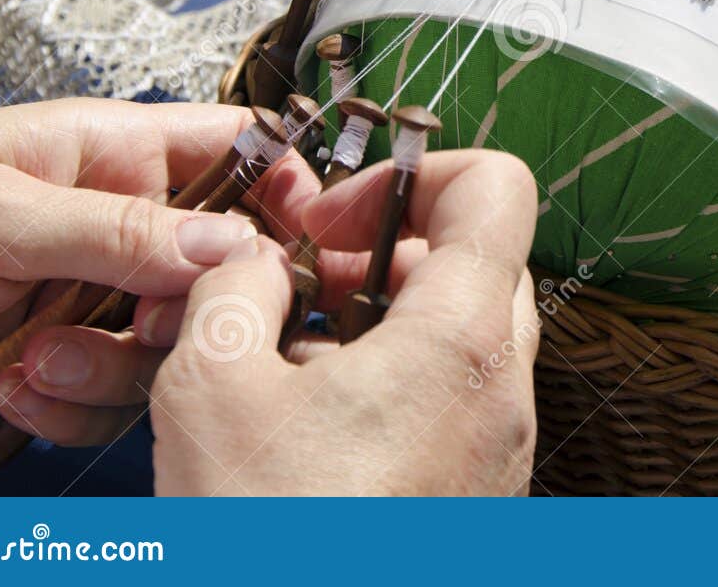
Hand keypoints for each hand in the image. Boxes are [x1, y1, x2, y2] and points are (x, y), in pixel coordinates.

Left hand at [0, 98, 311, 447]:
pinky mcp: (61, 364)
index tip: (300, 238)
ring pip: (171, 340)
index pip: (231, 145)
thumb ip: (114, 228)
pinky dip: (74, 408)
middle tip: (149, 327)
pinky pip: (115, 398)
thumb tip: (233, 239)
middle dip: (191, 305)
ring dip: (116, 367)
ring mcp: (88, 297)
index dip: (280, 182)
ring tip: (39, 361)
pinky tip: (16, 387)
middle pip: (218, 260)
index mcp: (104, 150)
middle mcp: (110, 224)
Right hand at [149, 149, 538, 495]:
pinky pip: (457, 400)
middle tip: (305, 281)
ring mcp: (500, 447)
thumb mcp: (213, 391)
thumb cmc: (276, 542)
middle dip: (387, 248)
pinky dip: (396, 382)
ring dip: (386, 317)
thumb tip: (247, 260)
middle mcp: (504, 389)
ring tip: (295, 354)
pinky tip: (312, 422)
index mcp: (463, 340)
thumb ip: (232, 289)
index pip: (499, 187)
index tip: (333, 219)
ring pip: (466, 332)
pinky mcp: (479, 496)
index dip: (411, 174)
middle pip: (479, 257)